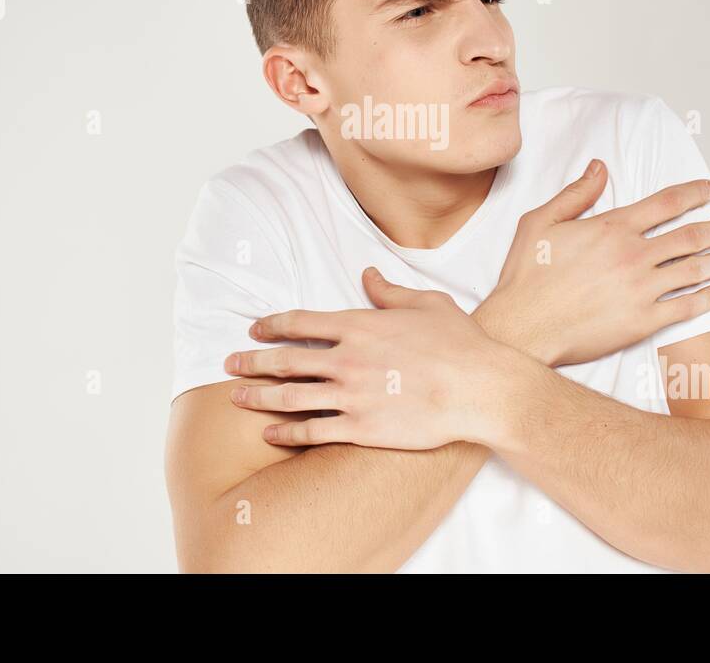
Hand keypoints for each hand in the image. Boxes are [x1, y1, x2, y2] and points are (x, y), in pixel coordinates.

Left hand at [222, 268, 523, 449]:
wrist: (480, 389)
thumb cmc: (460, 344)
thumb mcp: (426, 303)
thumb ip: (388, 290)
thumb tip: (367, 273)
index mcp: (360, 325)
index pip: (300, 322)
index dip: (271, 325)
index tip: (254, 330)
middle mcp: (347, 359)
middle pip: (286, 360)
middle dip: (252, 361)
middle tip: (230, 364)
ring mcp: (351, 396)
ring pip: (291, 397)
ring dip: (258, 397)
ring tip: (236, 398)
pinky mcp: (361, 428)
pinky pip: (312, 432)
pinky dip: (286, 433)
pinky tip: (270, 435)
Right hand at [482, 159, 709, 366]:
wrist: (524, 326)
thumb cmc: (527, 277)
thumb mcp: (540, 221)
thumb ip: (576, 193)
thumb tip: (600, 166)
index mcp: (612, 227)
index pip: (666, 203)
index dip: (694, 193)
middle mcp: (633, 255)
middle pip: (690, 236)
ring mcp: (642, 289)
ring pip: (694, 270)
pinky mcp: (643, 321)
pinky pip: (687, 307)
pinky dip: (709, 298)